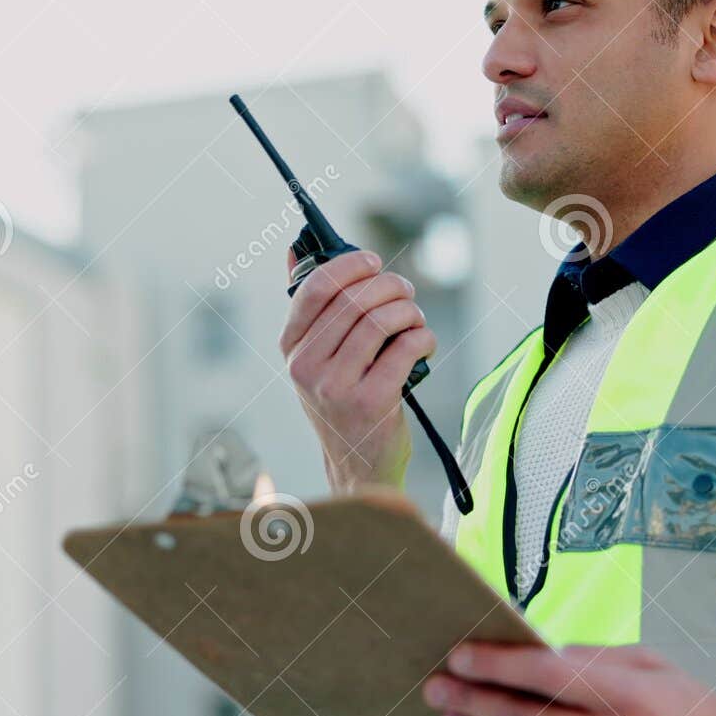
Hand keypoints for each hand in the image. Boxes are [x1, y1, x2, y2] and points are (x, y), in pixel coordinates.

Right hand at [279, 248, 434, 493]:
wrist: (360, 466)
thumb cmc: (344, 402)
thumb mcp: (317, 359)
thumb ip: (310, 309)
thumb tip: (294, 250)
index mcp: (291, 349)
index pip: (314, 289)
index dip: (349, 266)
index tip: (373, 262)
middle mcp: (307, 367)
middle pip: (354, 301)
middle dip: (389, 286)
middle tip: (406, 291)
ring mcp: (337, 387)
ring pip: (380, 321)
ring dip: (408, 310)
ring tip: (415, 318)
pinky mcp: (371, 402)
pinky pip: (405, 347)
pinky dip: (422, 336)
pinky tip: (424, 342)